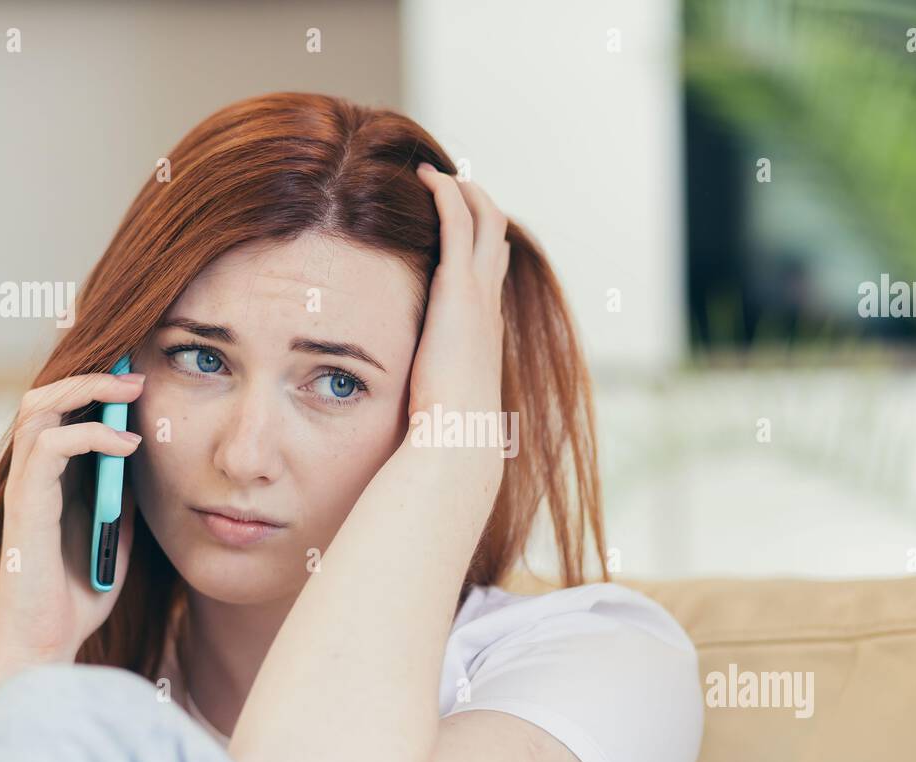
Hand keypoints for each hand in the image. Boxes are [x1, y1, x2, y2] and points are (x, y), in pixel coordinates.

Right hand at [0, 372, 145, 700]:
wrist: (47, 648)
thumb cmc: (78, 599)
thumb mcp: (116, 536)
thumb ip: (121, 498)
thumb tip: (143, 460)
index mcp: (52, 481)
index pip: (62, 413)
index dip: (95, 389)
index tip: (141, 378)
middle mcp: (32, 478)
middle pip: (44, 397)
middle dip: (92, 376)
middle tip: (138, 374)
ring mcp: (24, 490)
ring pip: (36, 409)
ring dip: (87, 390)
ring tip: (132, 392)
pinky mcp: (25, 507)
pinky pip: (48, 447)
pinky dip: (90, 435)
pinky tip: (128, 446)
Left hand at [410, 163, 509, 424]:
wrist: (460, 436)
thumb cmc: (447, 432)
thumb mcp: (441, 401)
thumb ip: (431, 387)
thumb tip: (417, 402)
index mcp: (487, 330)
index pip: (493, 272)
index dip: (482, 243)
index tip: (457, 225)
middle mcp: (490, 306)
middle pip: (497, 237)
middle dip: (478, 205)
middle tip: (452, 184)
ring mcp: (480, 293)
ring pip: (486, 220)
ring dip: (464, 190)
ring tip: (435, 172)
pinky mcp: (459, 286)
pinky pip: (459, 221)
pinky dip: (447, 193)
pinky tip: (426, 176)